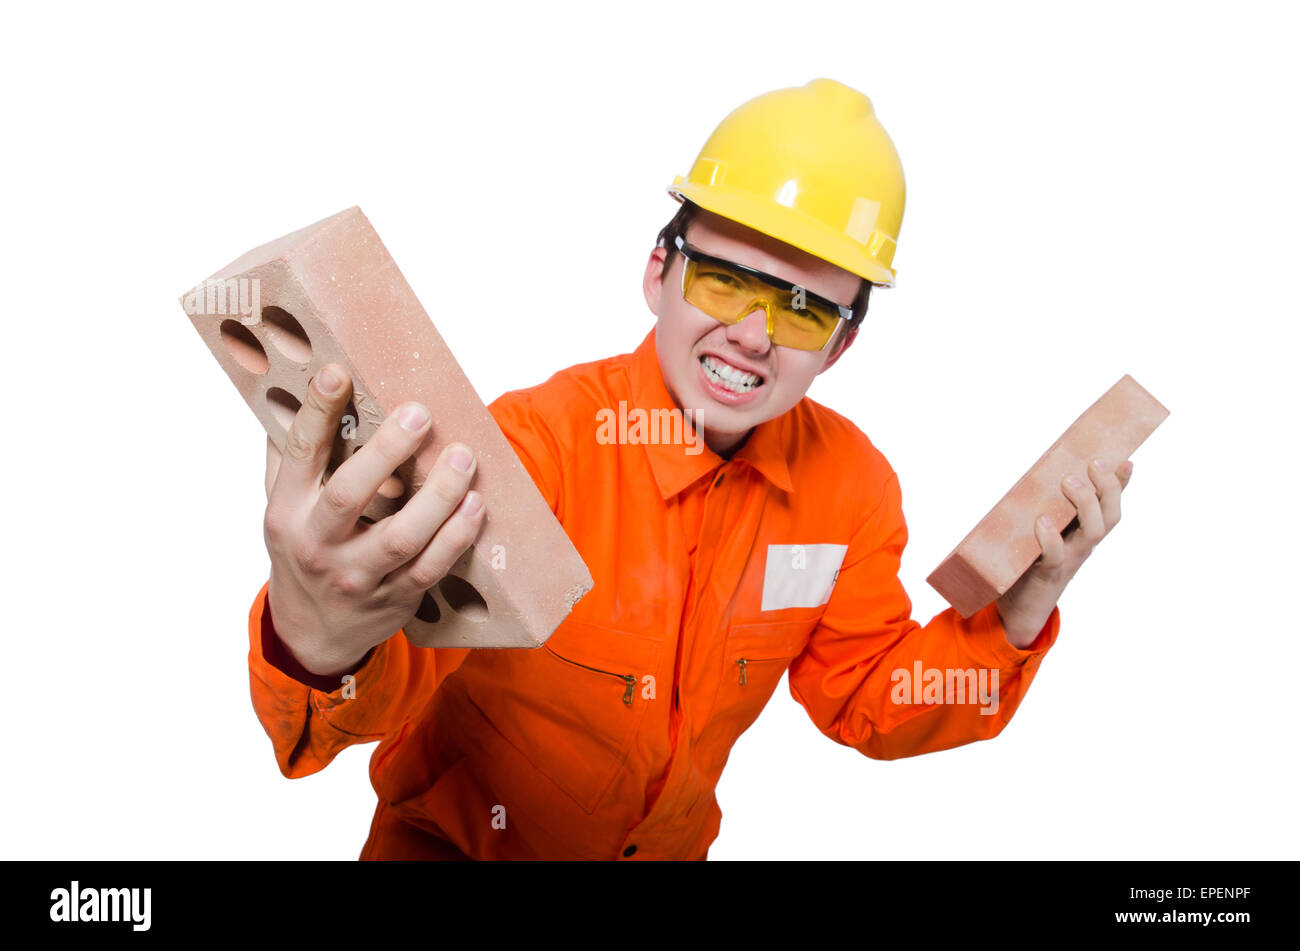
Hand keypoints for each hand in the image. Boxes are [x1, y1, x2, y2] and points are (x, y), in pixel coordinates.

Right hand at [262, 364, 485, 676]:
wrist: (312, 634)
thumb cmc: (303, 550)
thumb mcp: (283, 506)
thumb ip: (289, 455)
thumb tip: (298, 386)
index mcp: (288, 510)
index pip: (299, 453)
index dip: (317, 412)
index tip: (338, 373)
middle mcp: (317, 544)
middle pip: (349, 495)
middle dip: (386, 451)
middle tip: (420, 413)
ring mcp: (356, 576)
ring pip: (400, 537)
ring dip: (437, 496)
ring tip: (463, 457)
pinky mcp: (394, 598)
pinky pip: (429, 568)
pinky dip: (455, 538)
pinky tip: (475, 506)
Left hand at [995, 458, 1133, 647]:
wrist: (1020, 609)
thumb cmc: (1029, 564)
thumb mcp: (1040, 532)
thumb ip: (1044, 509)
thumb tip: (1040, 477)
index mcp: (1082, 532)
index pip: (1109, 505)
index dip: (1120, 485)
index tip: (1125, 461)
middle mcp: (1083, 545)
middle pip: (1110, 516)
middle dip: (1108, 488)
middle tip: (1093, 464)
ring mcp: (1069, 559)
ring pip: (1093, 532)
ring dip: (1085, 504)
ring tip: (1068, 482)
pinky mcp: (1048, 573)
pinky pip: (1055, 555)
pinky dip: (1050, 538)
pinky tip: (1042, 520)